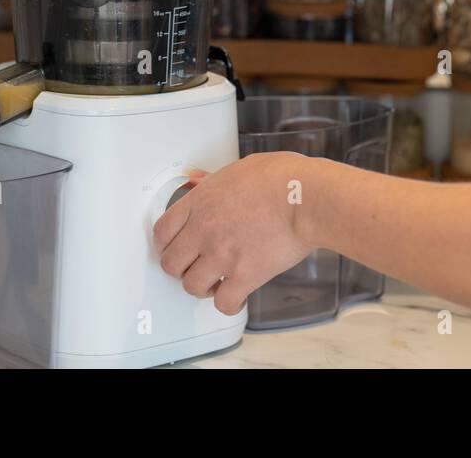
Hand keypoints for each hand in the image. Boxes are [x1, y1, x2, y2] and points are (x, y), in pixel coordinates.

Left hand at [152, 151, 317, 315]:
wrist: (307, 198)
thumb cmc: (283, 179)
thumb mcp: (240, 167)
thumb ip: (212, 178)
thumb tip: (195, 178)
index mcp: (201, 202)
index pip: (162, 231)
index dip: (166, 244)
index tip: (173, 248)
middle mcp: (205, 230)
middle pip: (170, 263)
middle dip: (181, 267)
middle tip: (194, 266)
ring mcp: (223, 255)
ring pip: (192, 286)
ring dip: (203, 287)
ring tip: (215, 282)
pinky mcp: (245, 276)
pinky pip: (224, 303)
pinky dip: (229, 304)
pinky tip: (236, 296)